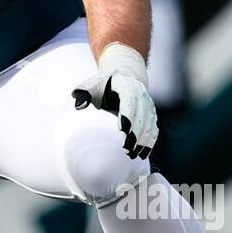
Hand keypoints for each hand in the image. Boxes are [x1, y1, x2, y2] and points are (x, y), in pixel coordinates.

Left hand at [72, 43, 156, 159]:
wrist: (123, 77)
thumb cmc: (103, 84)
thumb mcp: (91, 84)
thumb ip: (83, 93)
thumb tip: (78, 106)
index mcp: (127, 86)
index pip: (130, 100)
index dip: (127, 114)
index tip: (122, 129)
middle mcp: (141, 95)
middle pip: (141, 115)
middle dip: (136, 133)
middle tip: (126, 148)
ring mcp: (148, 105)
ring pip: (149, 124)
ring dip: (143, 140)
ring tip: (132, 154)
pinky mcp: (151, 115)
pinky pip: (153, 129)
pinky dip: (149, 142)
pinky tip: (142, 154)